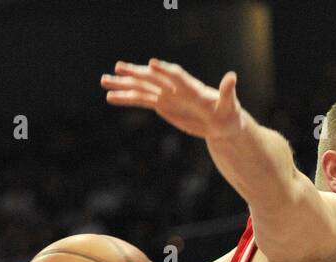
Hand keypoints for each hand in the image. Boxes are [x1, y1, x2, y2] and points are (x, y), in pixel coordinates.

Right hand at [101, 59, 243, 141]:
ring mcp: (166, 95)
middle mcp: (175, 87)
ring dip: (123, 85)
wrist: (221, 123)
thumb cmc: (228, 114)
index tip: (151, 64)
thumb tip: (232, 76)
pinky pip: (141, 101)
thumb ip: (227, 92)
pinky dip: (126, 99)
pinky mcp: (161, 104)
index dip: (164, 71)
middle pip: (153, 78)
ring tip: (103, 81)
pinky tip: (110, 97)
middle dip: (136, 73)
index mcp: (192, 87)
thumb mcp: (230, 105)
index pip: (176, 76)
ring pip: (142, 88)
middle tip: (119, 67)